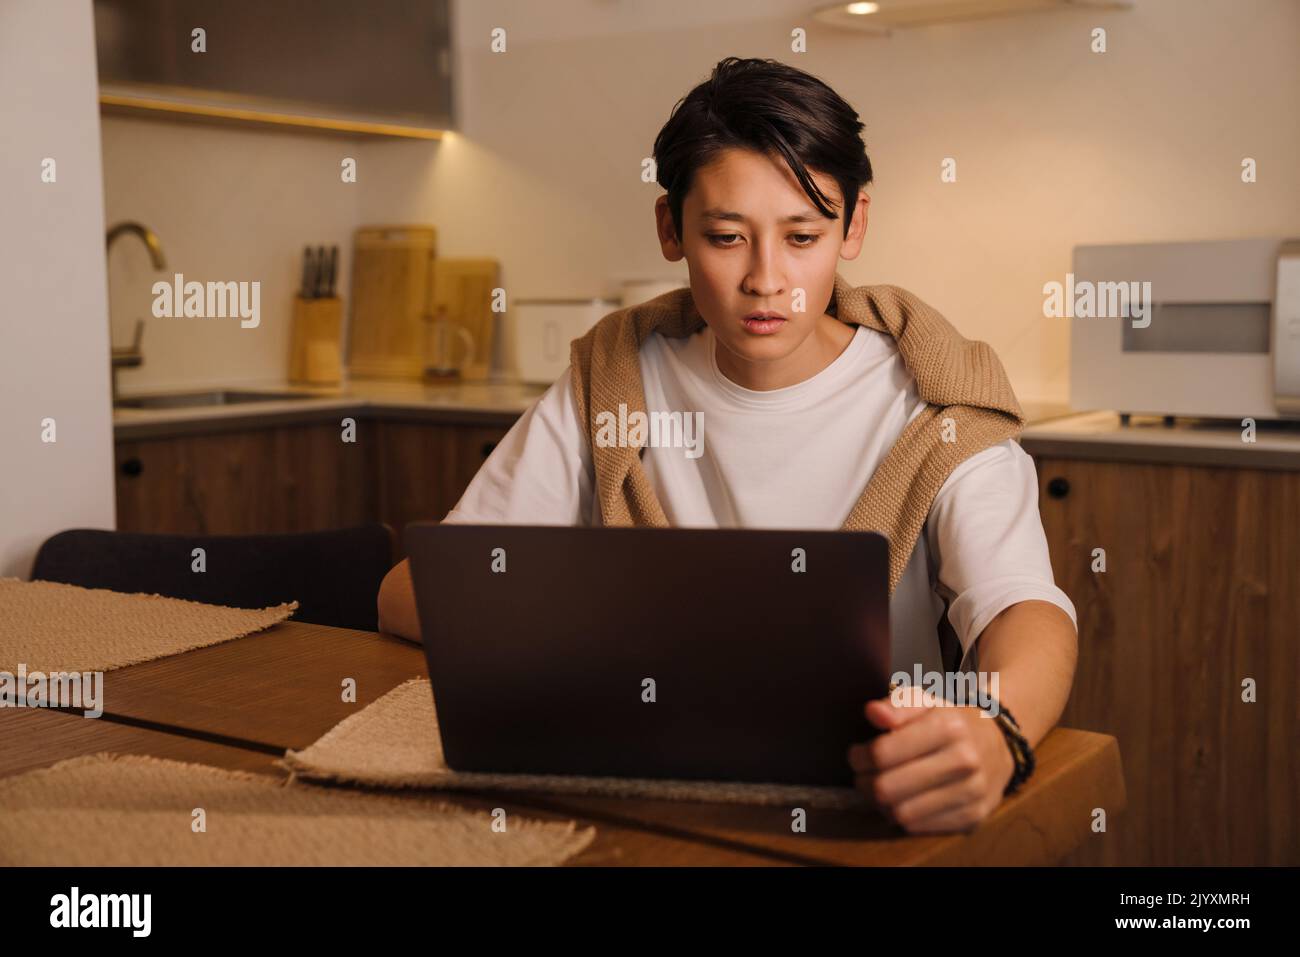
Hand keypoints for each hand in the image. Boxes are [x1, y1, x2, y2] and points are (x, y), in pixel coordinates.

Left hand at [846, 685, 1014, 833]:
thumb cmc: (951, 722)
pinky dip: (902, 817)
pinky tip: (902, 801)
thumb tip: (872, 712)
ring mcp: (972, 793)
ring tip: (880, 789)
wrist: (999, 744)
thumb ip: (896, 705)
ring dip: (880, 804)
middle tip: (863, 776)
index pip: (883, 753)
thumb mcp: (925, 702)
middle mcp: (964, 761)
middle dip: (864, 783)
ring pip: (901, 813)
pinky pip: (920, 828)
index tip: (857, 755)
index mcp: (949, 727)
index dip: (859, 757)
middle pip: (887, 788)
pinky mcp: (973, 818)